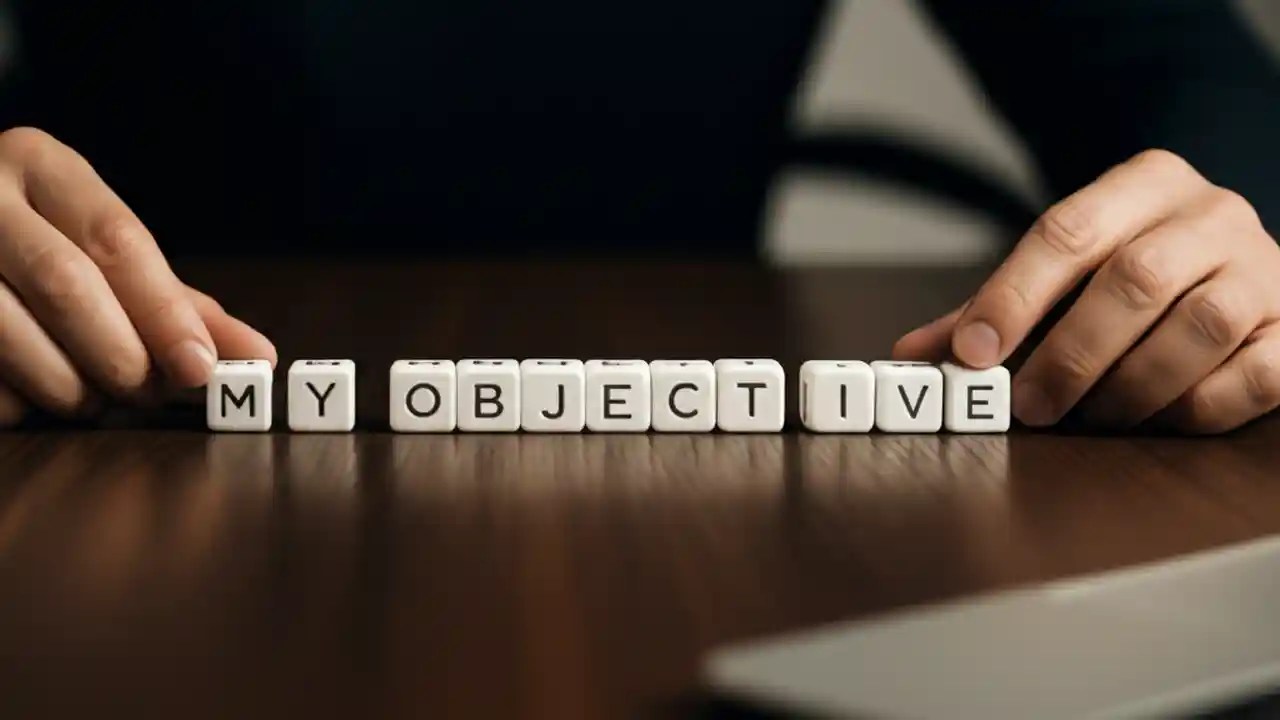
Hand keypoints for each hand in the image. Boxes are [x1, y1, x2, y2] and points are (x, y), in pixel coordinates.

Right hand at [0, 127, 275, 426]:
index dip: (163, 312)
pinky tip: (32, 396)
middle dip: (120, 355)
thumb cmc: (36, 244)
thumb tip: (257, 355)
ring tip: (94, 400)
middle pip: (65, 283)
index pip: (116, 238)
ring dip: (67, 386)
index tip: (201, 369)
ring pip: (7, 332)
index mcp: (40, 164)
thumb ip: (176, 303)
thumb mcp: (99, 252)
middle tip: (149, 394)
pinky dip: (15, 400)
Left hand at [894, 149, 1279, 433]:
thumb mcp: (1064, 274)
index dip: (1013, 296)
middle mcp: (1212, 215)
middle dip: (1070, 355)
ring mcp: (1265, 269)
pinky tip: (1156, 418)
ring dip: (1129, 387)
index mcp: (1144, 184)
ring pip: (1199, 327)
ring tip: (1088, 418)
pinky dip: (1195, 407)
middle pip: (1135, 279)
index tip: (972, 353)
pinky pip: (1253, 377)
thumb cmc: (1133, 270)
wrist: (1234, 258)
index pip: (1068, 231)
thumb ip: (991, 310)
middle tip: (1030, 406)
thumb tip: (909, 358)